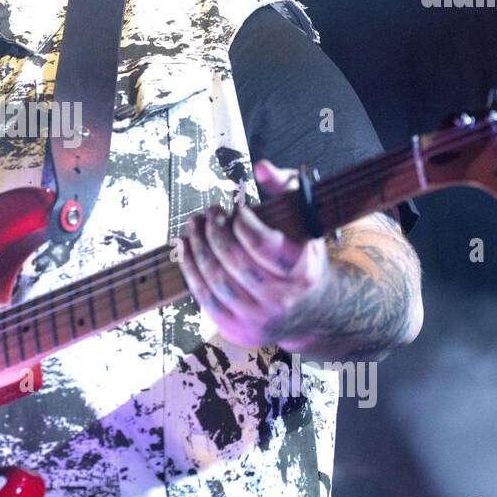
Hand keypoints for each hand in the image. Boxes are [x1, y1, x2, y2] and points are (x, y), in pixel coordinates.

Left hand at [176, 160, 329, 348]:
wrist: (310, 311)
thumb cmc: (301, 255)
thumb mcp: (305, 219)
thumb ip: (287, 186)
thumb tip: (261, 168)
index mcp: (302, 272)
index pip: (262, 243)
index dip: (242, 221)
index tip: (236, 209)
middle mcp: (282, 300)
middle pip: (235, 261)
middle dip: (214, 231)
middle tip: (209, 213)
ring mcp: (258, 318)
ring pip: (216, 280)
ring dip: (197, 247)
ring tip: (194, 226)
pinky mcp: (237, 329)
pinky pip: (204, 298)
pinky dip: (190, 270)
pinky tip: (186, 249)